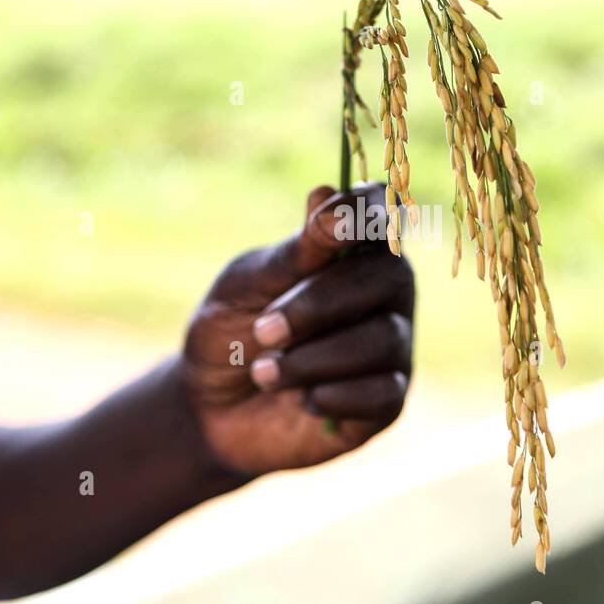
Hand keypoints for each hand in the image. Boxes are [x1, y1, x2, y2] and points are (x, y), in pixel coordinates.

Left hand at [180, 184, 414, 475]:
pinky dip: (333, 396)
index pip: (381, 213)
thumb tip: (326, 192)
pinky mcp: (388, 401)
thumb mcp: (247, 286)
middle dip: (318, 305)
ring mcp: (392, 346)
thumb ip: (293, 251)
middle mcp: (384, 292)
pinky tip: (301, 400)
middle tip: (263, 330)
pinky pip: (381, 393)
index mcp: (352, 249)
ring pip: (382, 339)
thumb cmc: (231, 334)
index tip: (333, 224)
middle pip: (386, 277)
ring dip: (313, 358)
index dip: (368, 212)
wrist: (212, 411)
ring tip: (264, 374)